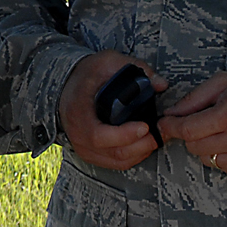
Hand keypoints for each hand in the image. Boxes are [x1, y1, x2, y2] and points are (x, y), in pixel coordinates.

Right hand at [60, 50, 166, 170]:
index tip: (144, 126)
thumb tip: (161, 83)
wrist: (66, 86)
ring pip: (115, 161)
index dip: (124, 135)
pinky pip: (113, 164)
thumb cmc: (86, 75)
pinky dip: (132, 158)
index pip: (98, 134)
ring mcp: (82, 145)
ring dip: (139, 153)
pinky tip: (142, 146)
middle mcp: (77, 133)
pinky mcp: (89, 152)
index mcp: (78, 111)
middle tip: (158, 134)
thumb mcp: (107, 62)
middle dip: (141, 146)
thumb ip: (134, 67)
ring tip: (154, 139)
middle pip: (113, 152)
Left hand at [159, 72, 226, 180]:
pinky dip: (223, 156)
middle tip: (204, 122)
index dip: (170, 127)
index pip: (187, 129)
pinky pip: (223, 168)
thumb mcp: (223, 84)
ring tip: (224, 131)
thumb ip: (193, 99)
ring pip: (206, 159)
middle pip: (194, 146)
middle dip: (191, 134)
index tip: (164, 124)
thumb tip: (171, 114)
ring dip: (207, 146)